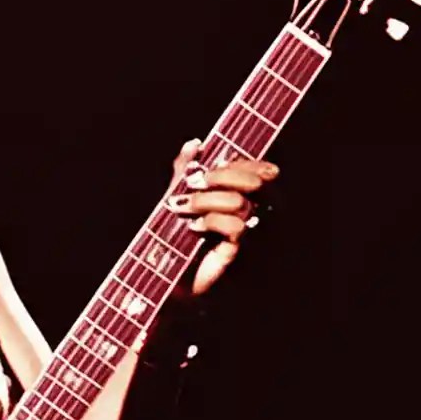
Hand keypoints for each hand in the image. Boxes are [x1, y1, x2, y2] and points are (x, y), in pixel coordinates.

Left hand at [165, 138, 279, 293]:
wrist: (164, 276)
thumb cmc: (173, 237)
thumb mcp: (176, 196)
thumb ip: (185, 170)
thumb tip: (195, 143)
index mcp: (240, 195)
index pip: (256, 168)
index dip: (238, 162)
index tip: (208, 167)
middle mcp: (250, 212)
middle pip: (255, 179)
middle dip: (220, 177)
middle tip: (193, 185)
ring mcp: (247, 232)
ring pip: (240, 201)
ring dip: (205, 200)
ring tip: (183, 209)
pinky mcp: (238, 251)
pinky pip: (236, 226)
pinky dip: (211, 221)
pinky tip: (194, 228)